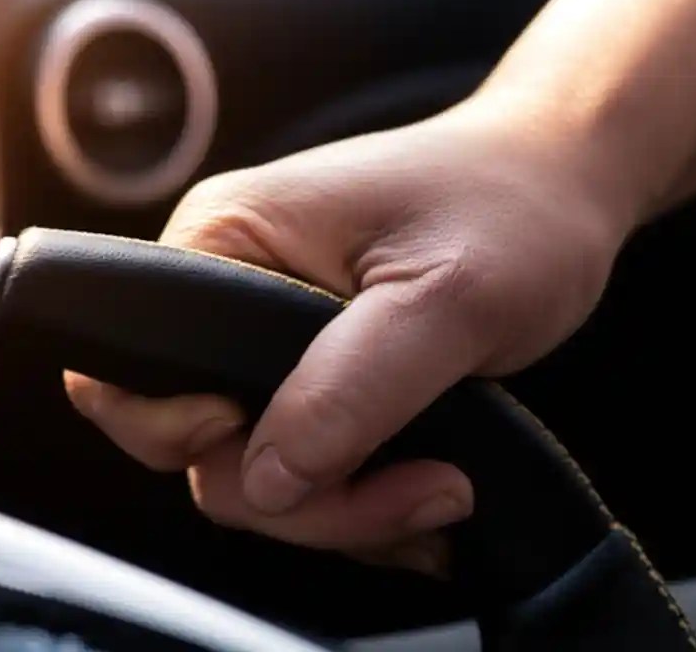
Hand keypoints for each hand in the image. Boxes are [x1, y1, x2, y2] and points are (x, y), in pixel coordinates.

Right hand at [64, 99, 636, 575]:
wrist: (562, 186)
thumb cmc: (509, 206)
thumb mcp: (448, 296)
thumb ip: (351, 387)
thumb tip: (266, 480)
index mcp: (222, 243)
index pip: (133, 370)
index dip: (190, 433)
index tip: (295, 451)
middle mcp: (226, 294)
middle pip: (201, 450)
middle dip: (308, 496)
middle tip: (424, 484)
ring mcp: (265, 344)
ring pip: (258, 476)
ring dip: (352, 507)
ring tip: (446, 483)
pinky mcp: (311, 381)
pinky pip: (304, 473)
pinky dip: (365, 502)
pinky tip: (428, 488)